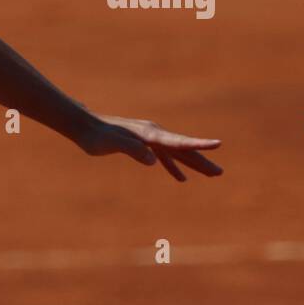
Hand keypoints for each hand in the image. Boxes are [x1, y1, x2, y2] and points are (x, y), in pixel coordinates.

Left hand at [78, 113, 222, 181]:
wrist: (84, 126)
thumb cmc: (96, 136)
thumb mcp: (112, 143)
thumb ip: (133, 150)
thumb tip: (152, 161)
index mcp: (149, 134)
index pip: (178, 142)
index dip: (198, 145)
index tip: (217, 144)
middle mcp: (153, 135)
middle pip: (183, 149)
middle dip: (201, 161)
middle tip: (219, 173)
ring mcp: (149, 139)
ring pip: (176, 153)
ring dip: (193, 164)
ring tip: (211, 174)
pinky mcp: (142, 145)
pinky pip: (164, 156)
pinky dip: (173, 166)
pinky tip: (181, 178)